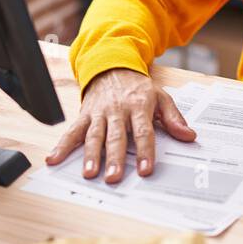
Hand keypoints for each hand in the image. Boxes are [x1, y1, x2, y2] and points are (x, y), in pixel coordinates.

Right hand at [45, 68, 195, 182]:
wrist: (112, 65)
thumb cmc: (138, 87)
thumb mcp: (161, 97)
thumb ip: (173, 118)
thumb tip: (189, 136)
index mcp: (139, 106)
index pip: (143, 132)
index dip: (144, 151)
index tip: (145, 170)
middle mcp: (117, 110)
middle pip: (116, 137)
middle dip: (114, 158)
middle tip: (114, 177)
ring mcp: (98, 113)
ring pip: (94, 136)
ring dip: (90, 155)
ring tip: (89, 173)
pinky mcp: (84, 115)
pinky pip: (72, 131)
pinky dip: (62, 145)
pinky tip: (53, 159)